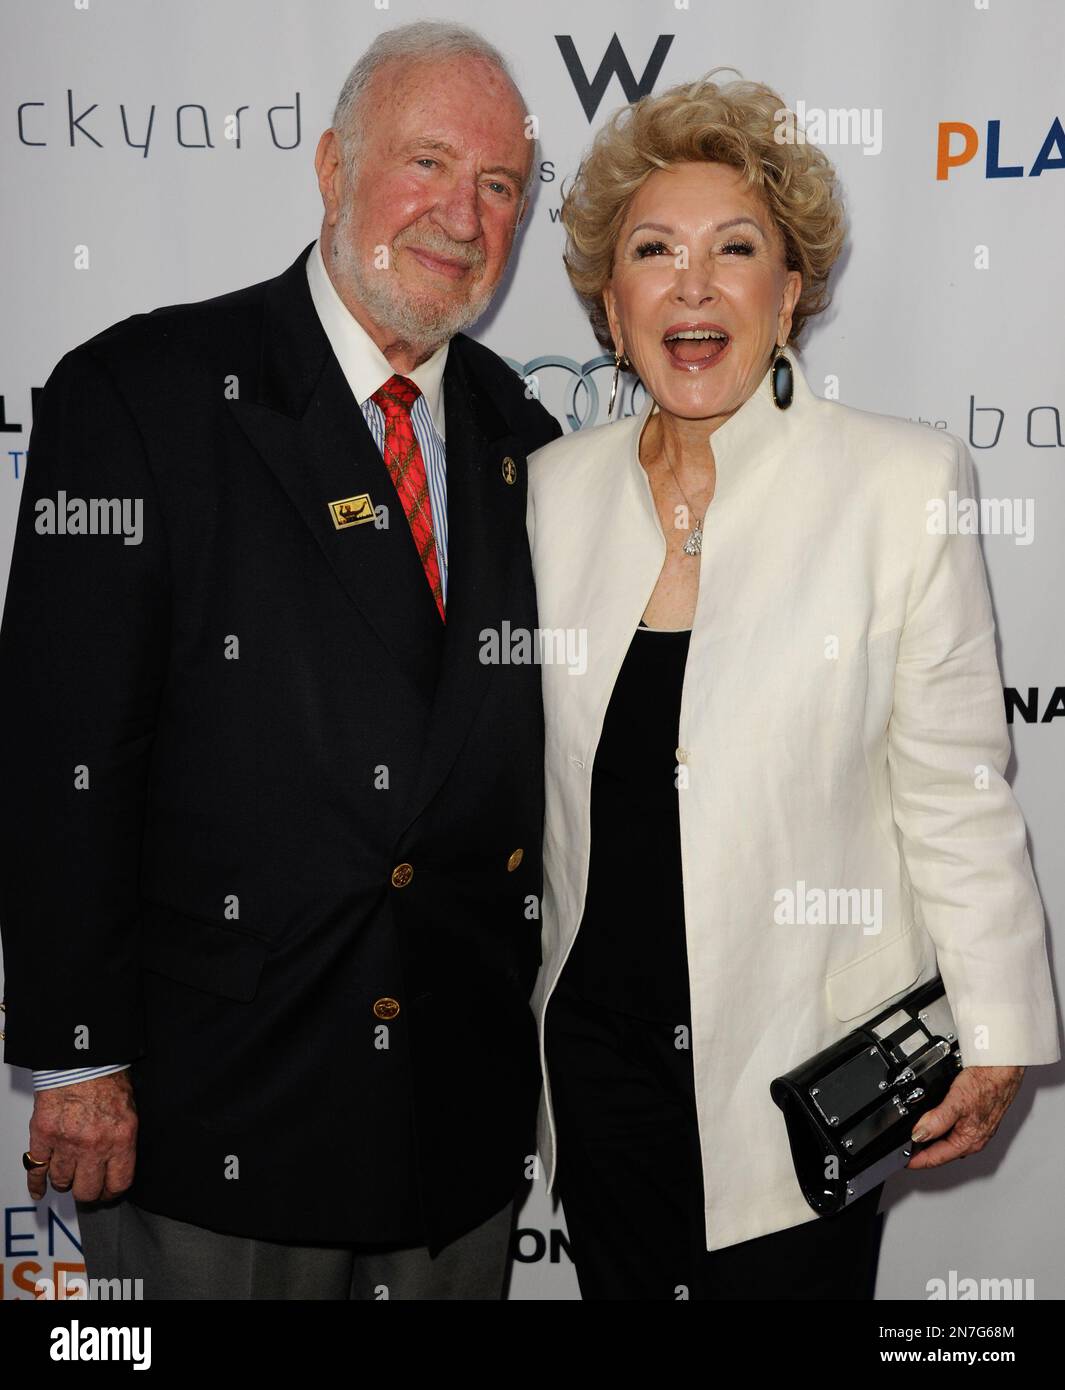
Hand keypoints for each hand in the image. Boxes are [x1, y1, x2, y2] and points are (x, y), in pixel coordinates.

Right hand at [26, 1071, 137, 1201]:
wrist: (82, 1059)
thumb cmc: (108, 1078)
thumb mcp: (129, 1110)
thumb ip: (122, 1140)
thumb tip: (118, 1164)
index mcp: (121, 1139)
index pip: (118, 1183)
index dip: (112, 1192)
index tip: (107, 1192)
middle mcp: (94, 1146)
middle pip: (87, 1190)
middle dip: (87, 1191)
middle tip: (86, 1188)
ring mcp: (66, 1143)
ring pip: (62, 1181)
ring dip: (64, 1181)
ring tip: (68, 1175)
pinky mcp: (43, 1136)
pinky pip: (36, 1170)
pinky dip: (36, 1183)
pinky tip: (39, 1190)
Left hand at [905, 1065, 1022, 1169]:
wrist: (1001, 1069)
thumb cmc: (986, 1084)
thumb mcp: (956, 1103)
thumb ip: (936, 1121)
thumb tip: (918, 1135)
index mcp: (968, 1141)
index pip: (936, 1159)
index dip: (915, 1161)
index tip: (901, 1161)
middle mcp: (973, 1140)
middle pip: (941, 1153)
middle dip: (921, 1153)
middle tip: (903, 1148)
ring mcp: (975, 1130)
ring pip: (947, 1142)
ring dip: (930, 1141)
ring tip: (913, 1137)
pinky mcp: (975, 1119)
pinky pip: (953, 1131)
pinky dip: (939, 1130)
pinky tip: (932, 1122)